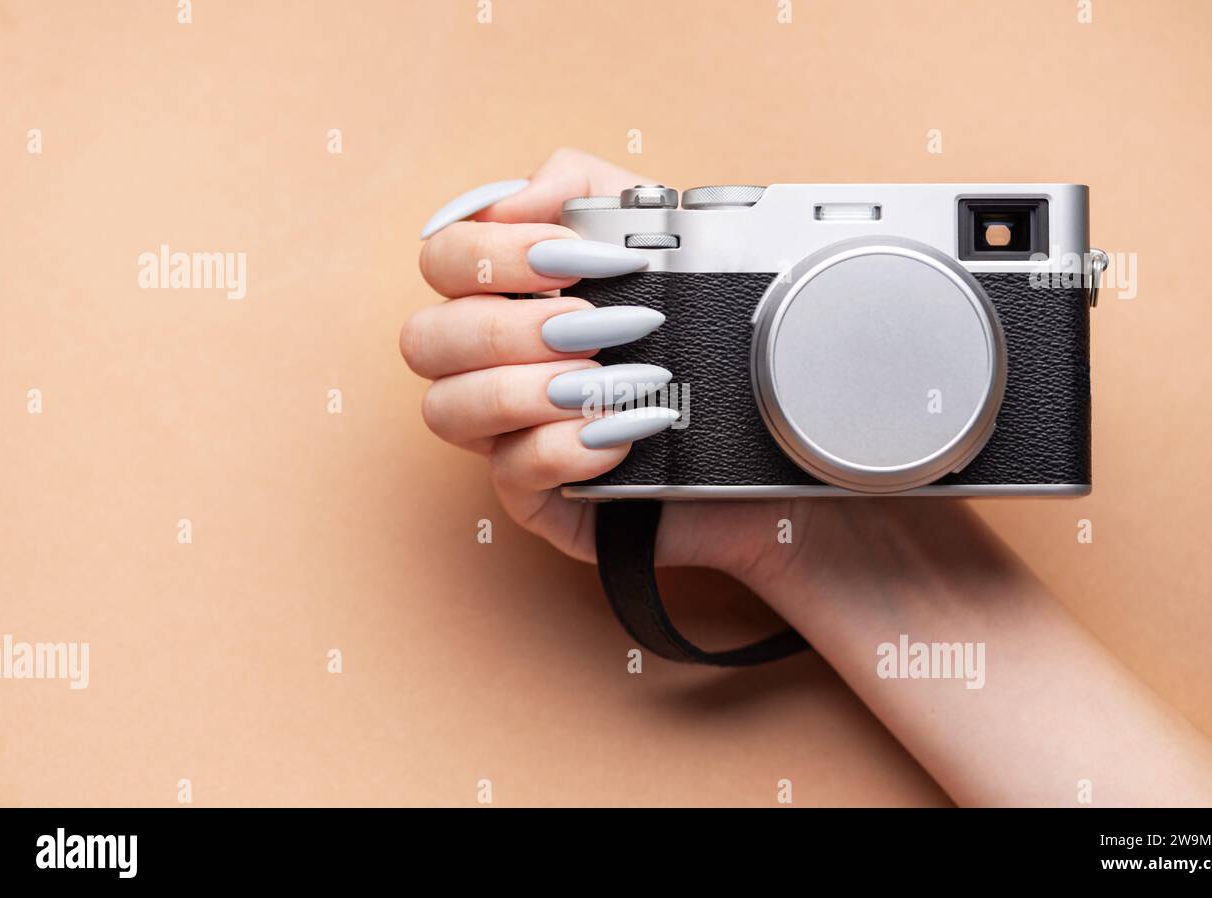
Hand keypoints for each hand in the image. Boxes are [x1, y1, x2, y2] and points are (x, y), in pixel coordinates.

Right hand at [401, 148, 812, 586]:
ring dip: (529, 386)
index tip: (573, 256)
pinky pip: (510, 477)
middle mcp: (495, 365)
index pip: (443, 261)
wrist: (788, 434)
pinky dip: (563, 446)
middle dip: (508, 324)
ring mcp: (512, 435)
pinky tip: (626, 430)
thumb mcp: (667, 237)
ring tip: (616, 377)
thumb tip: (517, 197)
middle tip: (595, 323)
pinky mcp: (546, 500)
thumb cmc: (716, 334)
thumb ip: (591, 192)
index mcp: (510, 296)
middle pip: (422, 339)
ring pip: (446, 411)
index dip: (492, 251)